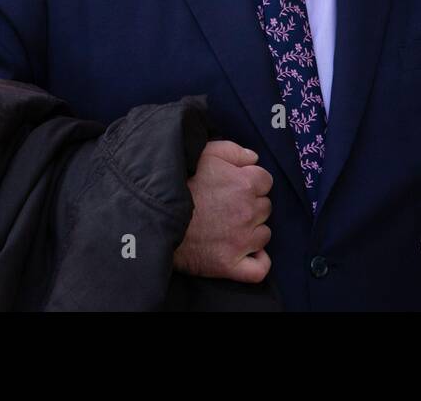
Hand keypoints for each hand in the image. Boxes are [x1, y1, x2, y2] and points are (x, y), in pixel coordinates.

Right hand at [172, 140, 272, 282]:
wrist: (155, 213)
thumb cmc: (180, 181)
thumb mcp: (206, 153)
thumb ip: (234, 151)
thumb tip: (254, 158)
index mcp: (245, 184)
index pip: (266, 182)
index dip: (251, 182)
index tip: (235, 186)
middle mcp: (248, 212)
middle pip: (265, 207)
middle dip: (250, 205)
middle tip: (227, 206)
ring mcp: (240, 240)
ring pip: (264, 234)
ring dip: (252, 231)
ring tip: (230, 227)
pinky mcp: (229, 264)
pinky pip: (259, 269)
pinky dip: (258, 261)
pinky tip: (249, 254)